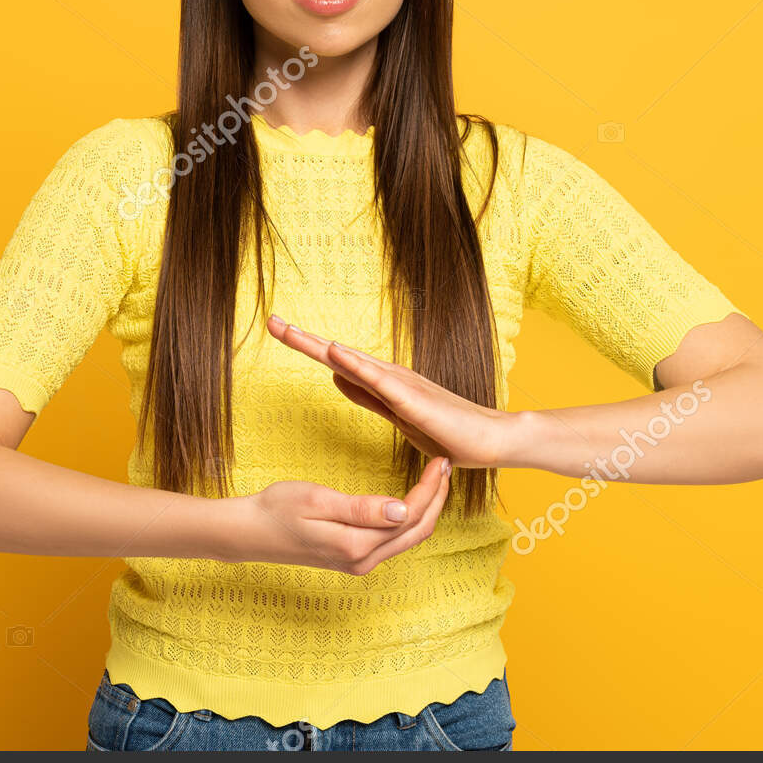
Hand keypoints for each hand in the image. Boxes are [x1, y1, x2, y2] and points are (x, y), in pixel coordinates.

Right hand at [222, 457, 452, 574]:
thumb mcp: (317, 500)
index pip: (409, 516)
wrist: (249, 531)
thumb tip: (402, 510)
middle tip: (445, 466)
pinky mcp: (353, 558)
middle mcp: (363, 561)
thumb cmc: (276, 509)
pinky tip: (410, 499)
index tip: (439, 460)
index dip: (429, 488)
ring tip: (434, 479)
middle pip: (418, 531)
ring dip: (426, 509)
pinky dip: (409, 519)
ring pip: (409, 538)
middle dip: (437, 499)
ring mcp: (359, 563)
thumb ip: (362, 509)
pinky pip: (394, 541)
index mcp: (356, 545)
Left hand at [266, 313, 517, 470]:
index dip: (308, 347)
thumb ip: (366, 395)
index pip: (336, 362)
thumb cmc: (448, 431)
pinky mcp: (412, 399)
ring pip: (351, 360)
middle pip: (336, 355)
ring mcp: (400, 384)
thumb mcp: (396, 415)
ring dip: (320, 345)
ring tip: (289, 330)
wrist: (490, 441)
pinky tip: (334, 352)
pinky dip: (355, 364)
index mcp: (382, 382)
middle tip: (272, 321)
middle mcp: (388, 376)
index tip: (279, 331)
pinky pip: (378, 380)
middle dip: (303, 339)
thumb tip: (336, 377)